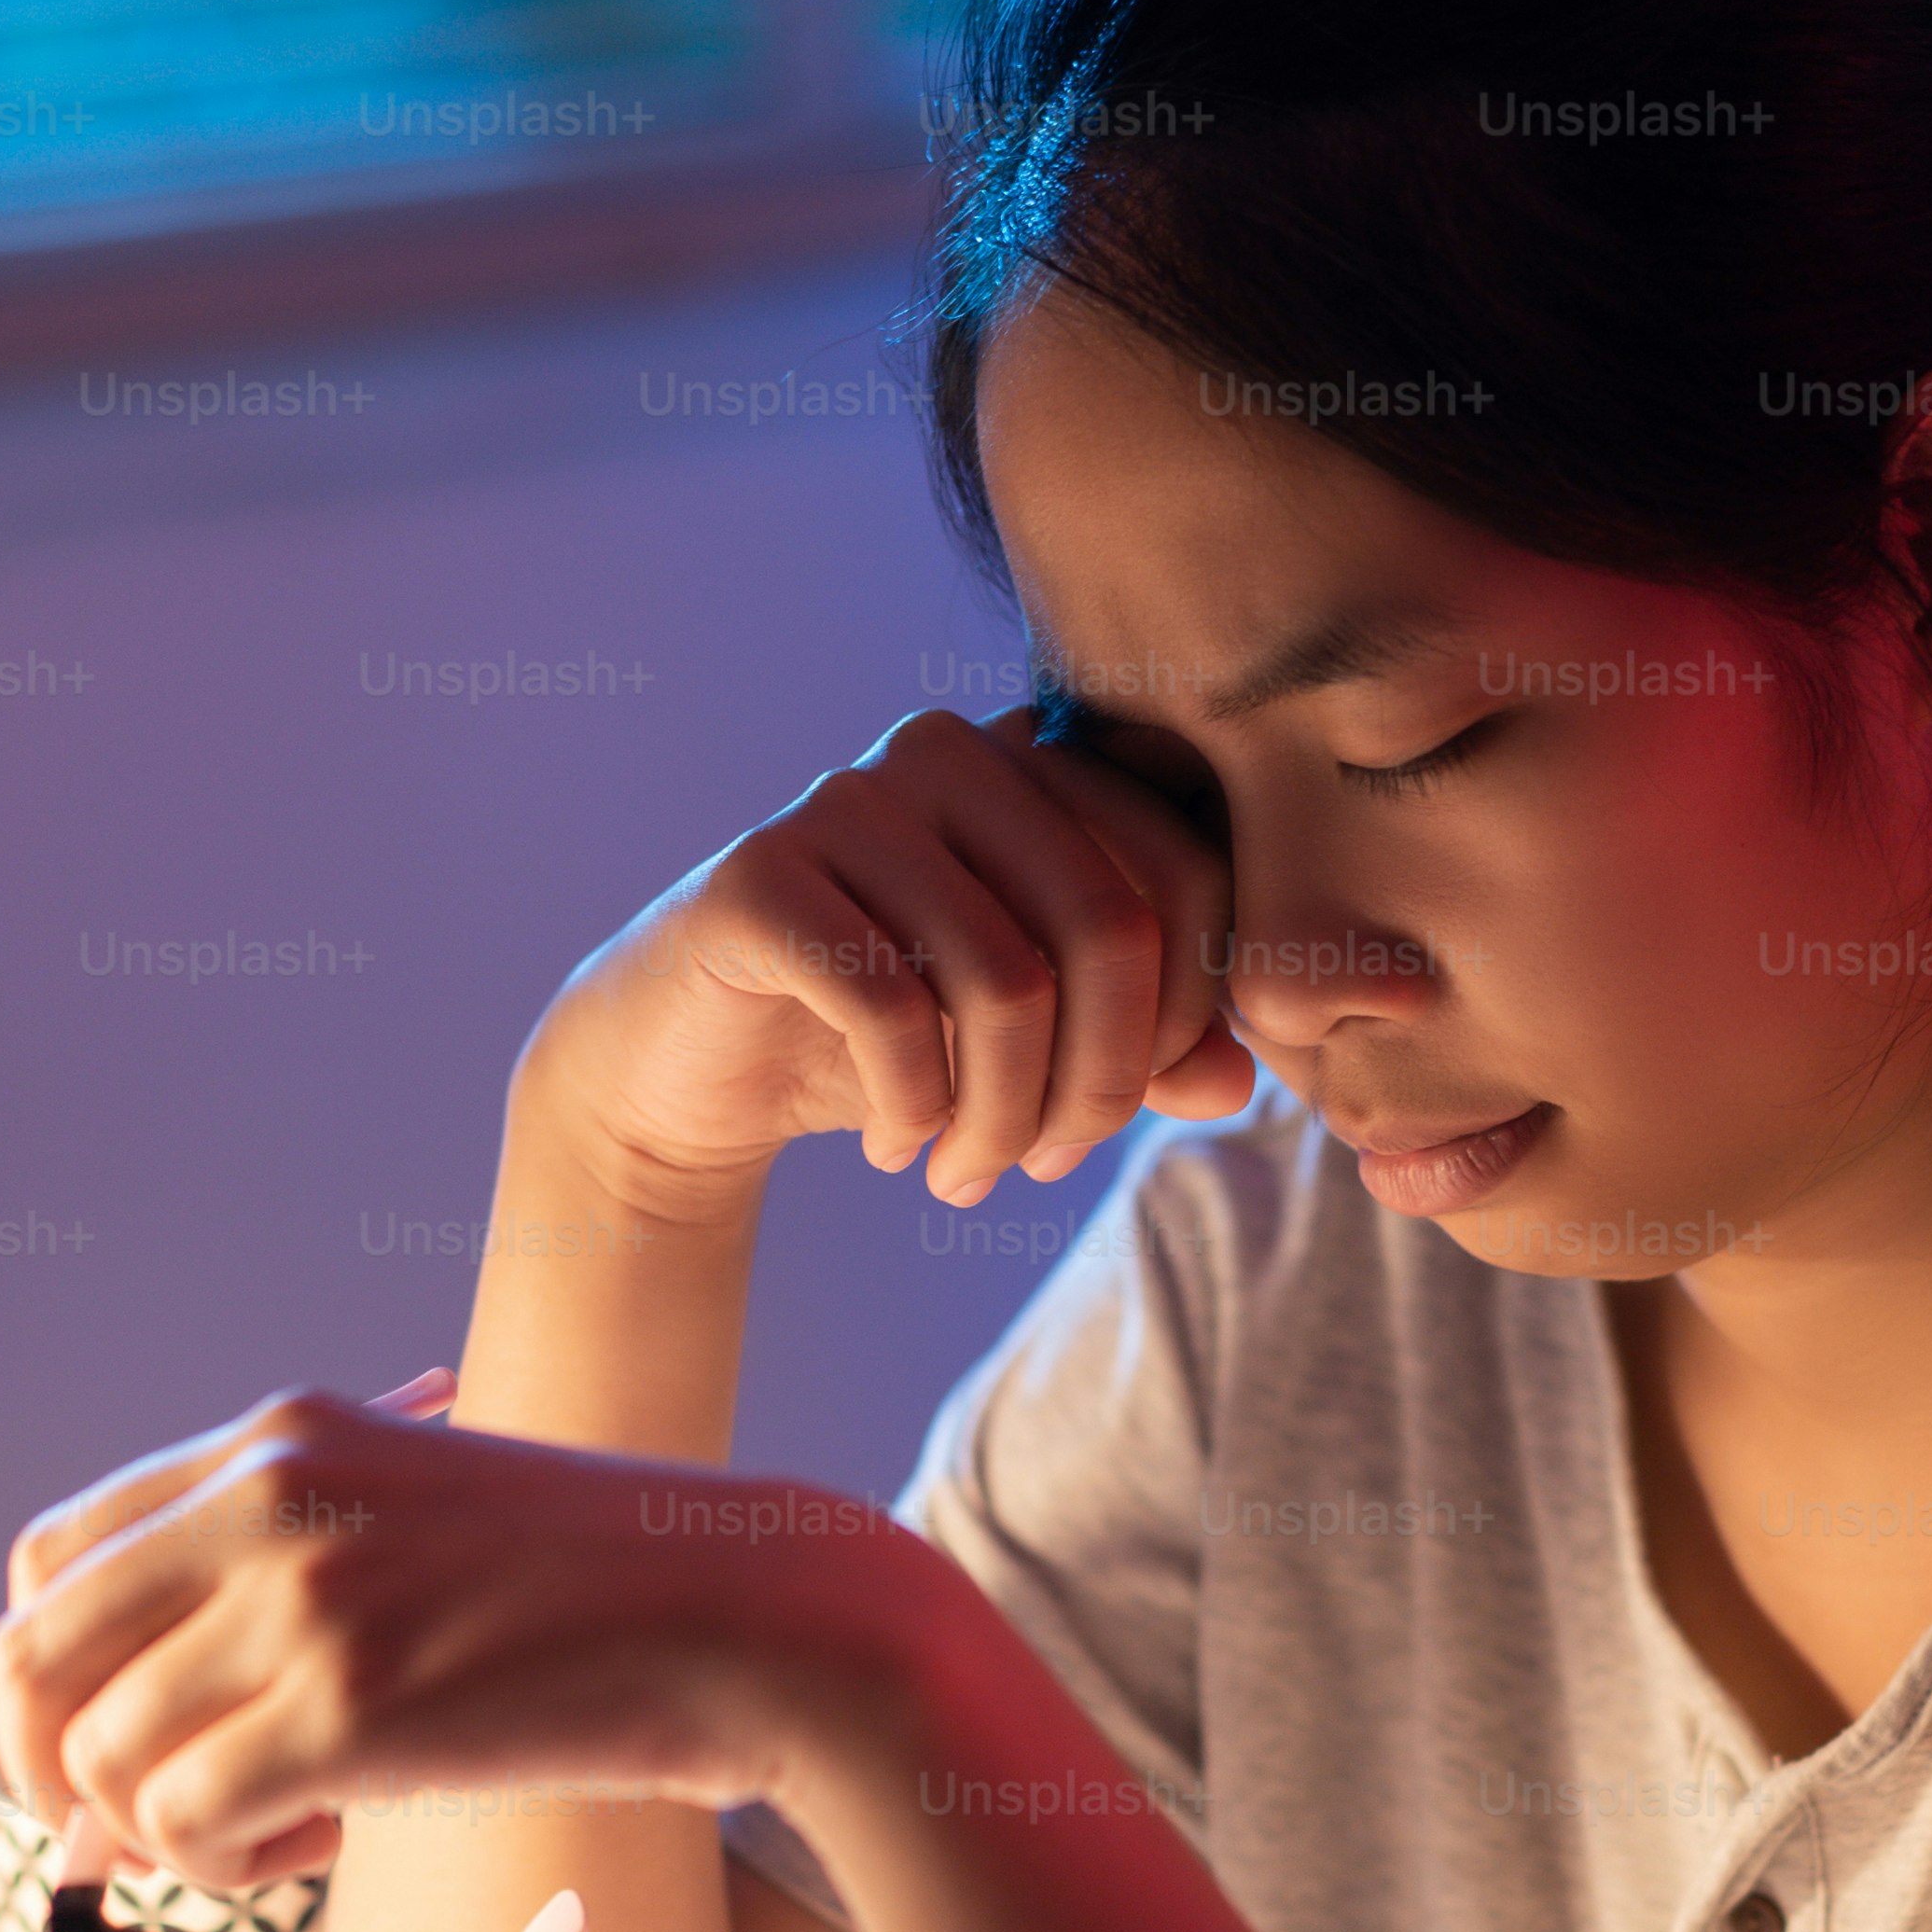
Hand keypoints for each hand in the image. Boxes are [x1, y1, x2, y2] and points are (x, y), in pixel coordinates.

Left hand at [0, 1378, 904, 1892]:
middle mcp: (265, 1498)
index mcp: (276, 1442)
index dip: (52, 1681)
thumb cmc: (594, 1603)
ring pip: (104, 1760)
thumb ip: (264, 1601)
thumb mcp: (411, 1531)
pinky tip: (333, 1833)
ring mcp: (301, 1598)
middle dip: (60, 1773)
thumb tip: (99, 1773)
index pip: (51, 1562)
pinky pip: (185, 1822)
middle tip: (157, 1830)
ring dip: (179, 1827)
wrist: (752, 1617)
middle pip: (31, 1660)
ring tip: (298, 1817)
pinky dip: (234, 1861)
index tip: (112, 1753)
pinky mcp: (344, 1707)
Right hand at [533, 703, 1263, 1212]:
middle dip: (1096, 1086)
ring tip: (969, 1176)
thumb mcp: (1033, 1047)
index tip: (1124, 1113)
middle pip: (1109, 928)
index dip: (1183, 1021)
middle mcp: (950, 755)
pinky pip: (891, 1009)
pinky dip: (911, 1110)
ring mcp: (848, 801)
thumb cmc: (883, 1040)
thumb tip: (1239, 1084)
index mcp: (1038, 766)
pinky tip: (892, 1146)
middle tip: (1043, 1164)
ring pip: (1006, 983)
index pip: (1185, 876)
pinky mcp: (762, 875)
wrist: (691, 1066)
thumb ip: (1146, 1050)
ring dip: (1000, 1120)